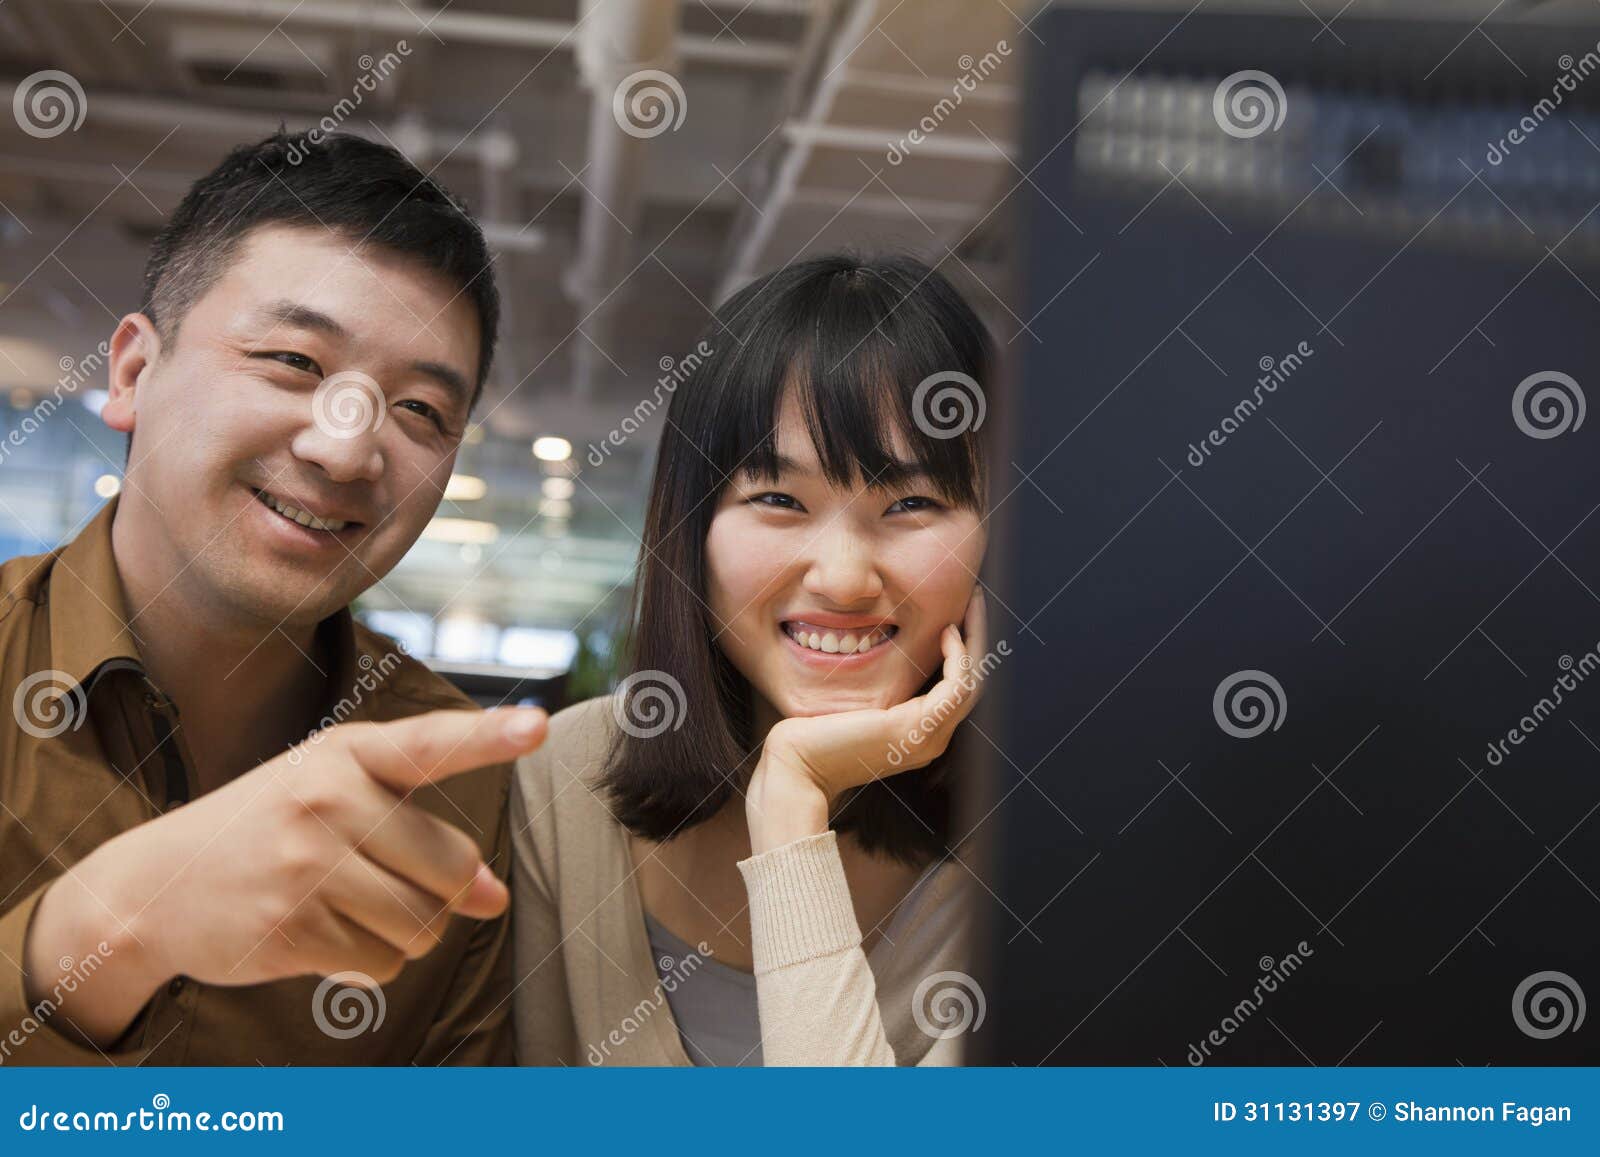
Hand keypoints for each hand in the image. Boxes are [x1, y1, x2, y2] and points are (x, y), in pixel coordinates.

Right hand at [23, 706, 545, 1045]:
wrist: (156, 885)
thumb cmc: (273, 832)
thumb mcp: (343, 807)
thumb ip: (424, 838)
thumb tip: (493, 896)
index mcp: (347, 753)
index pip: (430, 744)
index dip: (489, 737)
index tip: (538, 726)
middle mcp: (328, 798)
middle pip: (453, 868)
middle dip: (441, 892)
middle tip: (386, 880)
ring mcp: (306, 863)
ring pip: (424, 925)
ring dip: (405, 933)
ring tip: (349, 905)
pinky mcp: (290, 926)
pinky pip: (381, 963)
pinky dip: (367, 961)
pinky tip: (320, 931)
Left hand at [746, 587, 988, 853]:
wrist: (798, 765)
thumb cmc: (813, 734)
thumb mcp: (854, 703)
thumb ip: (874, 685)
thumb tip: (872, 643)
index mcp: (919, 735)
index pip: (957, 688)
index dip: (963, 649)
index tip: (955, 612)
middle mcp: (931, 739)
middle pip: (973, 683)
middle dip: (977, 638)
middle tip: (976, 598)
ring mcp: (928, 737)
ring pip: (972, 682)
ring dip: (975, 639)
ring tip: (972, 604)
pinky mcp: (920, 728)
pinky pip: (957, 686)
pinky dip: (958, 656)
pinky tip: (947, 631)